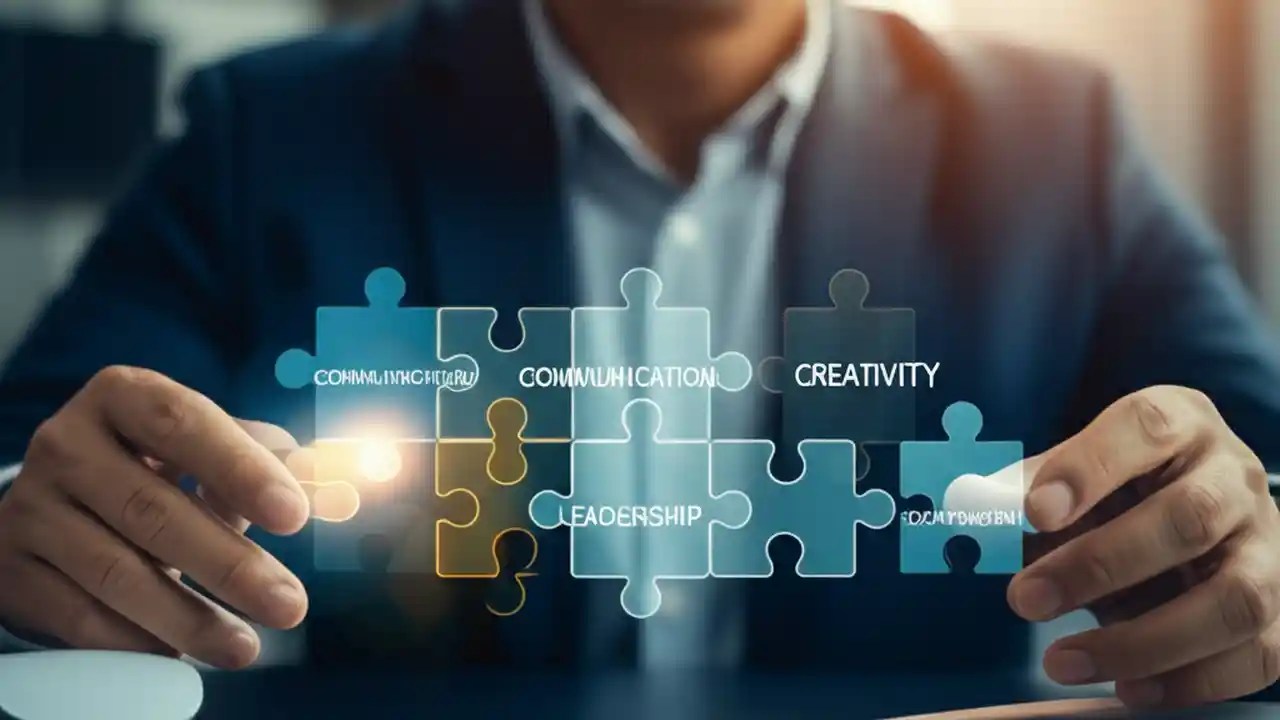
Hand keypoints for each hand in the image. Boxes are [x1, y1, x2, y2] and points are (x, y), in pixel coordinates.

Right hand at [0, 366, 310, 668]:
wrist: (57, 505)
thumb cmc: (159, 468)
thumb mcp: (212, 450)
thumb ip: (279, 466)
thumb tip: (344, 492)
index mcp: (123, 396)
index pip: (184, 423)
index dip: (242, 469)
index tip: (297, 516)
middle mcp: (67, 443)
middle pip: (154, 508)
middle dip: (232, 565)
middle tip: (292, 605)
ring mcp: (32, 506)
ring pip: (117, 571)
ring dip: (190, 618)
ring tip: (247, 648)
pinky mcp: (12, 568)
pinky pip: (78, 614)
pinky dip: (134, 640)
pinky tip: (180, 656)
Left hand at [1007, 386, 1279, 708]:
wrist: (1207, 518)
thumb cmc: (1125, 491)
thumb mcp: (1081, 474)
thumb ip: (1029, 489)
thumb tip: (975, 510)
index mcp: (1181, 424)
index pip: (1147, 425)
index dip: (1089, 467)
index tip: (1033, 512)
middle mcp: (1234, 477)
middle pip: (1187, 519)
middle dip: (1097, 567)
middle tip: (1024, 600)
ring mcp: (1268, 546)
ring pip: (1232, 599)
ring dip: (1142, 641)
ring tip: (1061, 661)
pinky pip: (1257, 655)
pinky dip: (1191, 682)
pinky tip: (1128, 688)